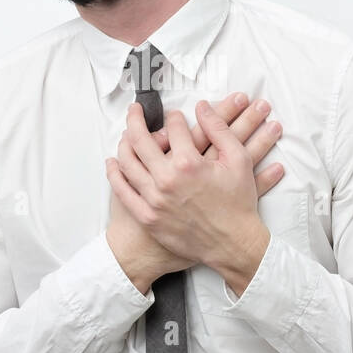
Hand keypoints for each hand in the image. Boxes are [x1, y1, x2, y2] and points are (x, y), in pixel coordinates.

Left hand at [105, 92, 283, 293]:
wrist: (233, 244)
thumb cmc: (238, 204)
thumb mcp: (239, 160)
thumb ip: (219, 129)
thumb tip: (202, 107)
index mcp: (189, 164)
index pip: (173, 128)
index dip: (174, 117)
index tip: (174, 116)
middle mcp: (167, 180)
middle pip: (140, 140)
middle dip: (136, 120)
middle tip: (135, 111)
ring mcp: (154, 200)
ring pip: (127, 163)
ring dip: (123, 144)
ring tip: (125, 134)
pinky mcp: (148, 217)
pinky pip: (123, 192)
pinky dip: (115, 175)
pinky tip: (113, 164)